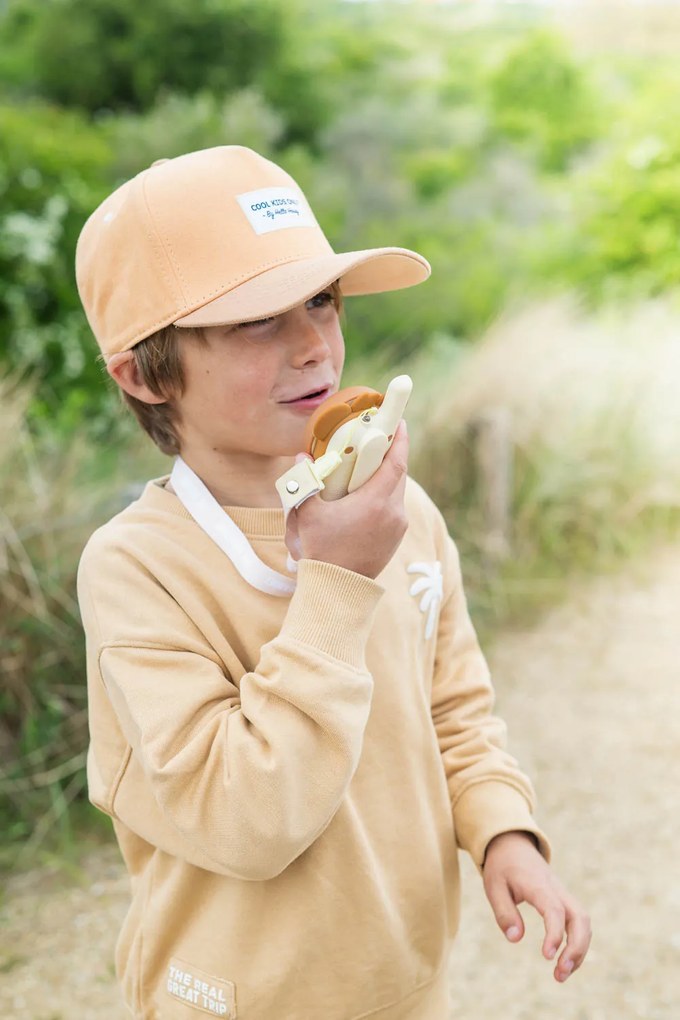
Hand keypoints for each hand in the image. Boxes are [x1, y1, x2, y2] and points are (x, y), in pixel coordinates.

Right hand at [285, 419, 408, 579]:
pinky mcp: (396, 537)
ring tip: (366, 468)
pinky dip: (384, 494)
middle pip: (398, 473)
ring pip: (397, 490)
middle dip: (389, 454)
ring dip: (386, 475)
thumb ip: (305, 482)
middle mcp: (393, 513)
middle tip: (375, 439)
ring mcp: (397, 526)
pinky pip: (394, 506)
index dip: (399, 439)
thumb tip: (302, 457)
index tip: (399, 421)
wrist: (337, 588)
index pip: (396, 462)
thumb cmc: (322, 550)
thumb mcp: (307, 513)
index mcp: (376, 502)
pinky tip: (366, 494)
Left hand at [482, 831, 591, 982]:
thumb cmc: (502, 867)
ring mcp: (563, 894)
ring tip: (562, 974)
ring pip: (584, 922)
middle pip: (580, 917)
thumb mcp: (493, 886)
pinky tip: (564, 961)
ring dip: (579, 950)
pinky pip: (579, 923)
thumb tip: (516, 939)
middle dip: (577, 948)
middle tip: (560, 974)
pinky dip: (577, 943)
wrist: (514, 845)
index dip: (554, 934)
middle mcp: (556, 889)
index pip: (554, 910)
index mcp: (537, 884)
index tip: (546, 957)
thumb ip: (504, 913)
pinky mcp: (564, 901)